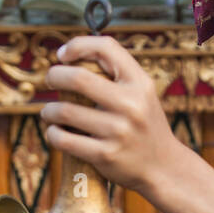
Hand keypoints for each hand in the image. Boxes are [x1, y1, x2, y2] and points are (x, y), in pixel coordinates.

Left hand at [41, 35, 184, 196]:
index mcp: (140, 83)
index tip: (63, 55)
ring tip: (49, 112)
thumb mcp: (142, 93)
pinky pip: (64, 140)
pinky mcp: (105, 155)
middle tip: (50, 81)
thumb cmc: (144, 125)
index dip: (78, 45)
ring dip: (49, 110)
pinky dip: (52, 134)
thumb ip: (116, 74)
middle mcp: (131, 105)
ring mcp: (118, 131)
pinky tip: (55, 132)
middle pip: (77, 78)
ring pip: (65, 111)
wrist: (164, 167)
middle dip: (54, 76)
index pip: (106, 48)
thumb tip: (71, 57)